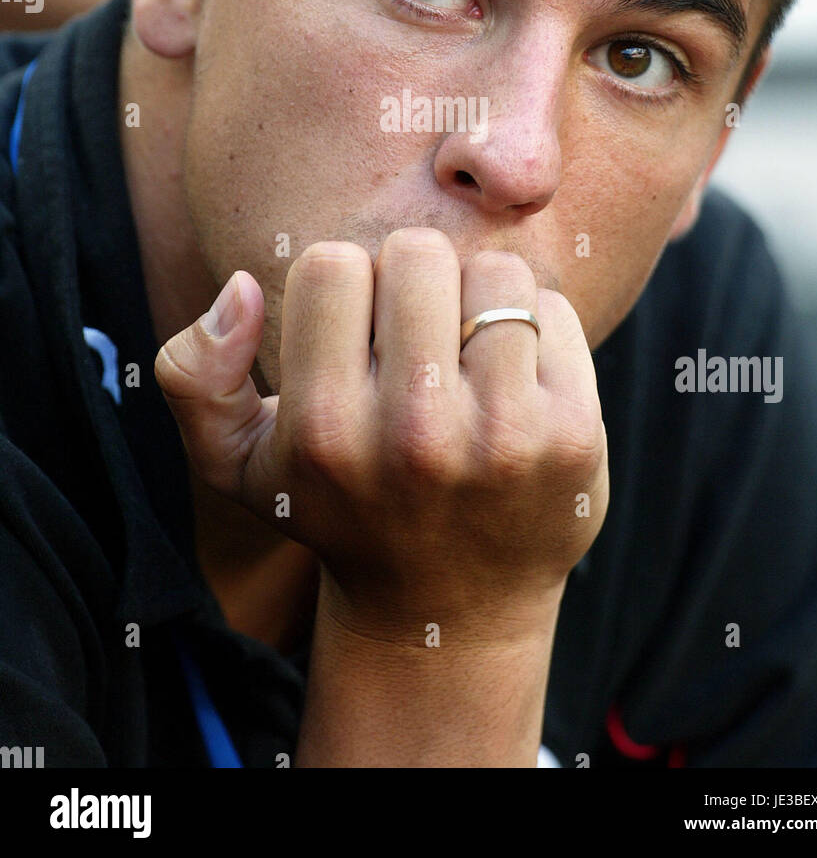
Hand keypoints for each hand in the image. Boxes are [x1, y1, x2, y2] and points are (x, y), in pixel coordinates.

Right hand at [155, 228, 608, 643]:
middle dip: (412, 280)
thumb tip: (243, 287)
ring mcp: (505, 437)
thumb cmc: (340, 509)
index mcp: (325, 432)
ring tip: (464, 353)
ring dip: (476, 298)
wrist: (450, 608)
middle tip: (414, 334)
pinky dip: (535, 326)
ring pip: (495, 274)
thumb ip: (197, 375)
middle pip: (417, 253)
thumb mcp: (238, 464)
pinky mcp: (575, 435)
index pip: (332, 264)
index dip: (343, 287)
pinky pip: (554, 309)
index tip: (354, 333)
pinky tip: (513, 378)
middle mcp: (415, 436)